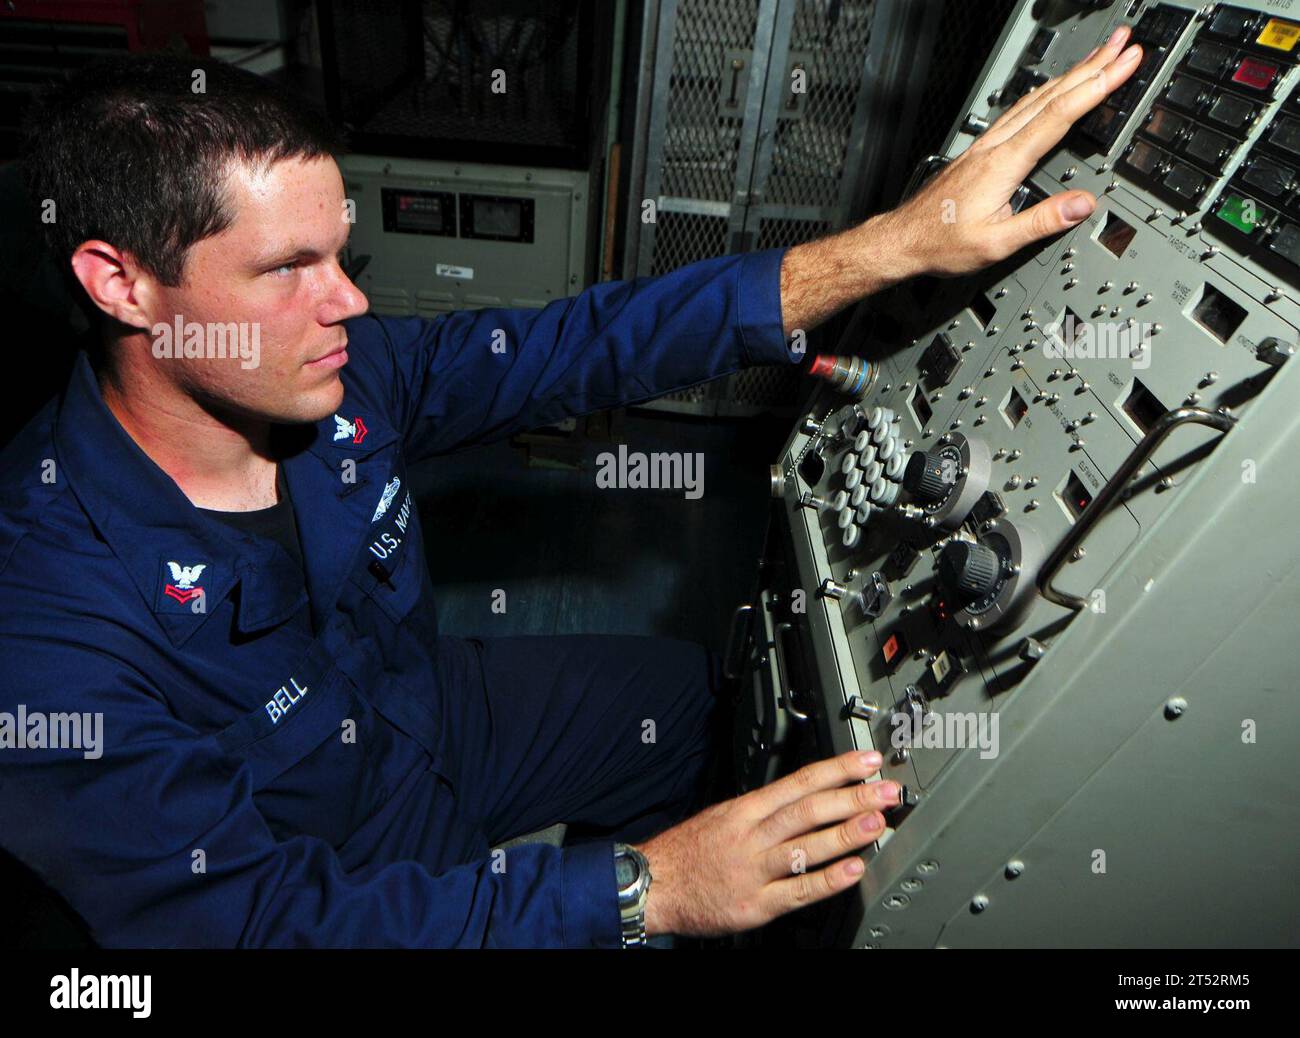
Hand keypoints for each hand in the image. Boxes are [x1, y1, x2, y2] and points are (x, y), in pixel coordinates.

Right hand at [632, 749, 897, 937]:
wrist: (653, 884)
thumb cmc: (687, 851)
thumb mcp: (722, 815)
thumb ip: (763, 809)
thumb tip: (805, 797)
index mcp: (745, 810)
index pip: (798, 782)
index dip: (836, 769)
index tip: (866, 761)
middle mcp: (752, 835)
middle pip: (808, 811)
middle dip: (851, 797)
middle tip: (884, 790)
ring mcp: (755, 870)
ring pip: (806, 847)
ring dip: (845, 834)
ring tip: (876, 823)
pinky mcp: (756, 904)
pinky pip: (797, 891)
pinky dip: (827, 880)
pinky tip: (851, 871)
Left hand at [883, 25, 1142, 277]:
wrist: (902, 240)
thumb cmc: (940, 242)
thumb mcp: (995, 243)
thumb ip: (1041, 222)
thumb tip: (1082, 205)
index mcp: (1004, 162)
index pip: (1060, 114)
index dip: (1097, 86)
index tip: (1125, 64)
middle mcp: (995, 145)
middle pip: (1052, 96)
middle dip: (1093, 67)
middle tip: (1125, 43)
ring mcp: (986, 145)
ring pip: (1035, 98)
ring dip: (1071, 75)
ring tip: (1100, 56)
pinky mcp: (980, 150)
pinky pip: (1020, 111)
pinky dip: (1046, 93)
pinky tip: (1053, 89)